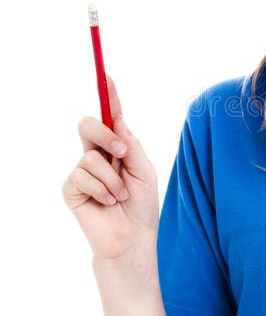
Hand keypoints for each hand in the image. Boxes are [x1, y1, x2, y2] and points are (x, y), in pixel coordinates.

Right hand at [62, 76, 158, 260]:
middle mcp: (96, 155)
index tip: (106, 76)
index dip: (108, 96)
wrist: (132, 238)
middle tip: (122, 153)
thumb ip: (131, 145)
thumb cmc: (141, 206)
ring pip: (91, 157)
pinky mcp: (72, 189)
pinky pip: (83, 177)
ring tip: (121, 196)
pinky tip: (108, 203)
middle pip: (89, 125)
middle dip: (105, 134)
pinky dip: (102, 190)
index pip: (110, 117)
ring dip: (113, 179)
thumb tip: (118, 120)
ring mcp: (82, 171)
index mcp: (116, 147)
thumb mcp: (144, 170)